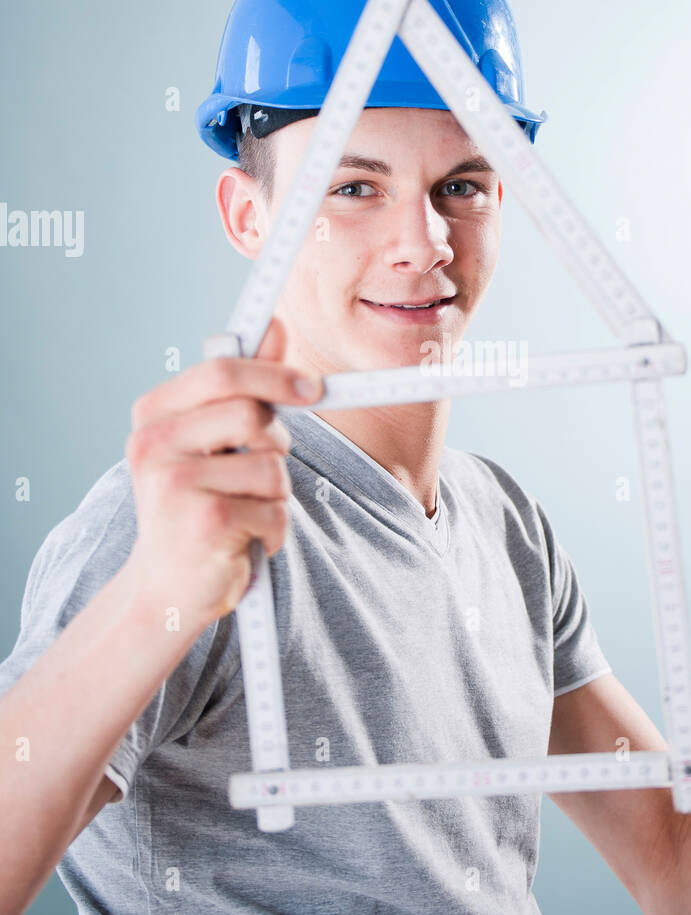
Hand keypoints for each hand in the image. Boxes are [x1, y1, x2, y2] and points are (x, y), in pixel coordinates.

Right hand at [124, 317, 322, 632]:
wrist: (166, 588)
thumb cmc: (196, 507)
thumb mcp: (212, 442)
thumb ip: (241, 388)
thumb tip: (273, 326)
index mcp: (154, 414)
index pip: (223, 370)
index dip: (275, 374)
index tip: (311, 388)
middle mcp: (154, 443)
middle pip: (251, 412)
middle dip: (277, 440)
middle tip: (269, 463)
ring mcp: (174, 483)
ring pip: (271, 464)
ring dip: (275, 492)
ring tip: (246, 510)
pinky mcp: (203, 521)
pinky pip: (273, 508)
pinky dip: (273, 528)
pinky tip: (246, 540)